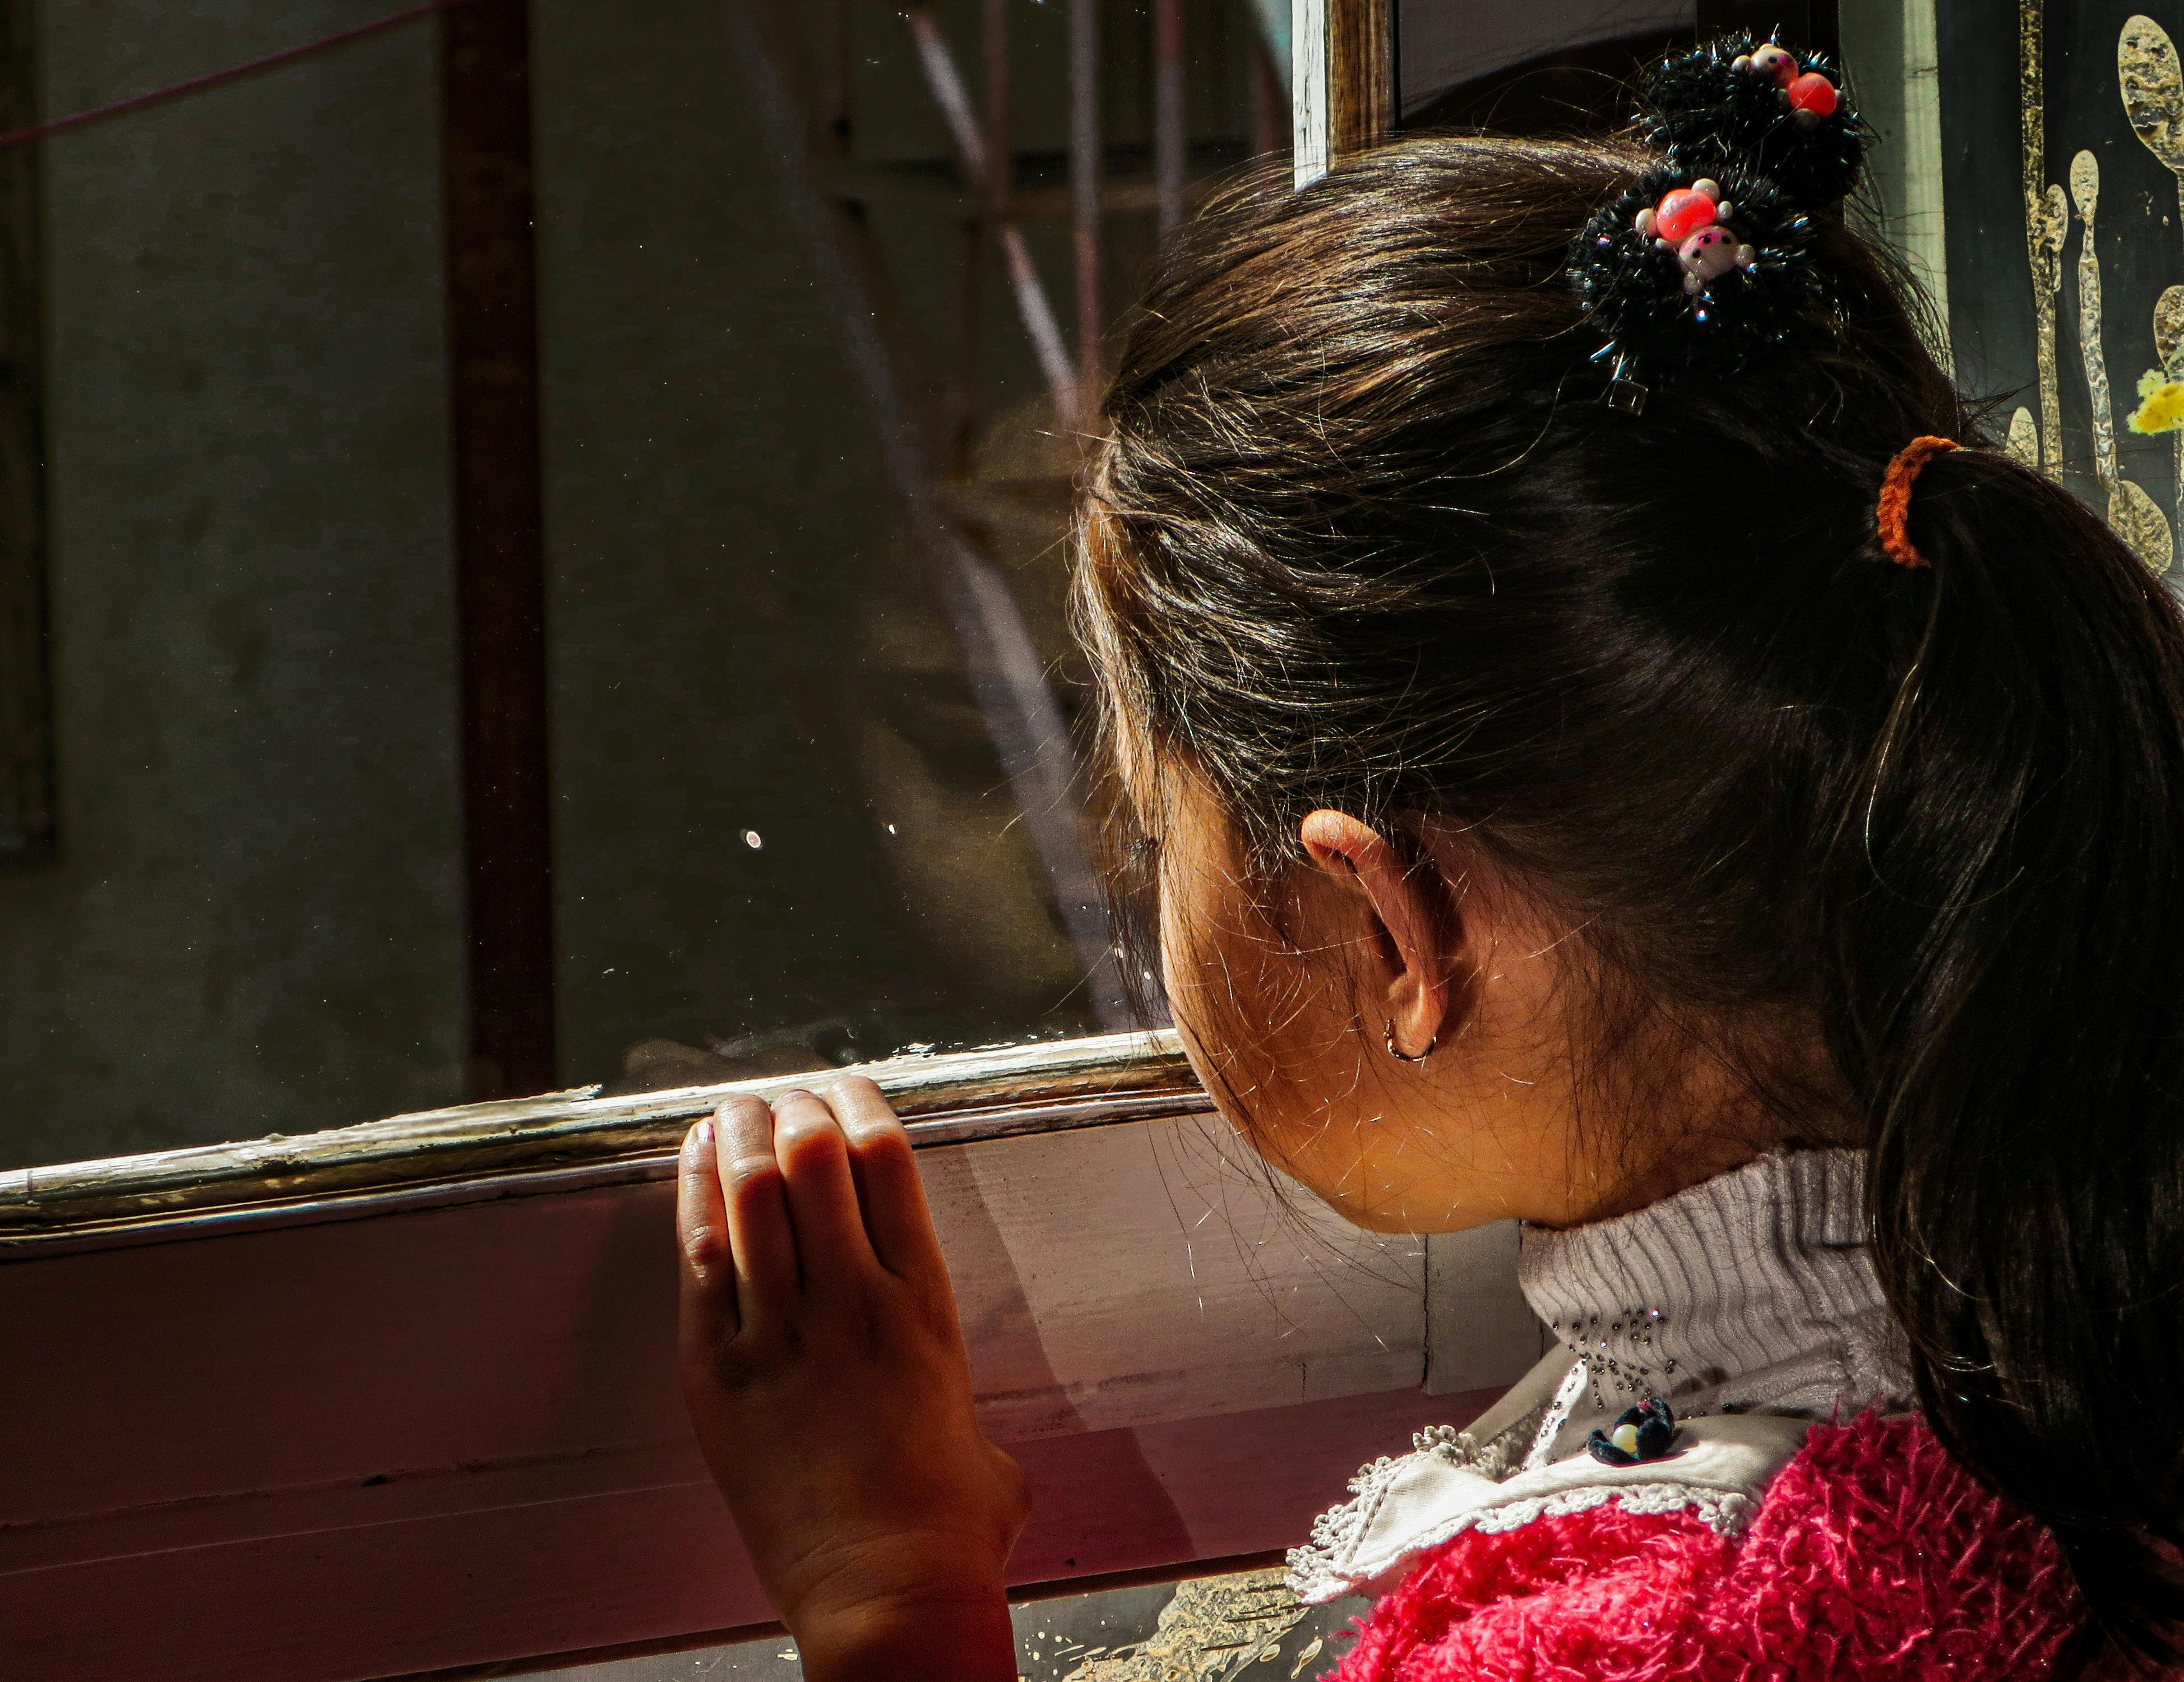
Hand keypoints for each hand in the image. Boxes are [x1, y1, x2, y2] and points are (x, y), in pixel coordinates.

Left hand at [676, 1078, 1028, 1681]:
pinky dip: (695, 1195)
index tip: (843, 1089)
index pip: (888, 1163)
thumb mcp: (983, 1443)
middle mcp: (855, 1302)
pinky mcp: (719, 1373)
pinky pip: (700, 1260)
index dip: (860, 1107)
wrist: (886, 1596)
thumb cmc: (948, 1528)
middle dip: (794, 1110)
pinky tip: (694, 1158)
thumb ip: (960, 1405)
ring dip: (740, 1135)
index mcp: (926, 1306)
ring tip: (735, 1109)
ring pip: (751, 1194)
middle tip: (782, 1097)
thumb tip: (961, 1433)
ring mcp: (782, 1334)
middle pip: (813, 1160)